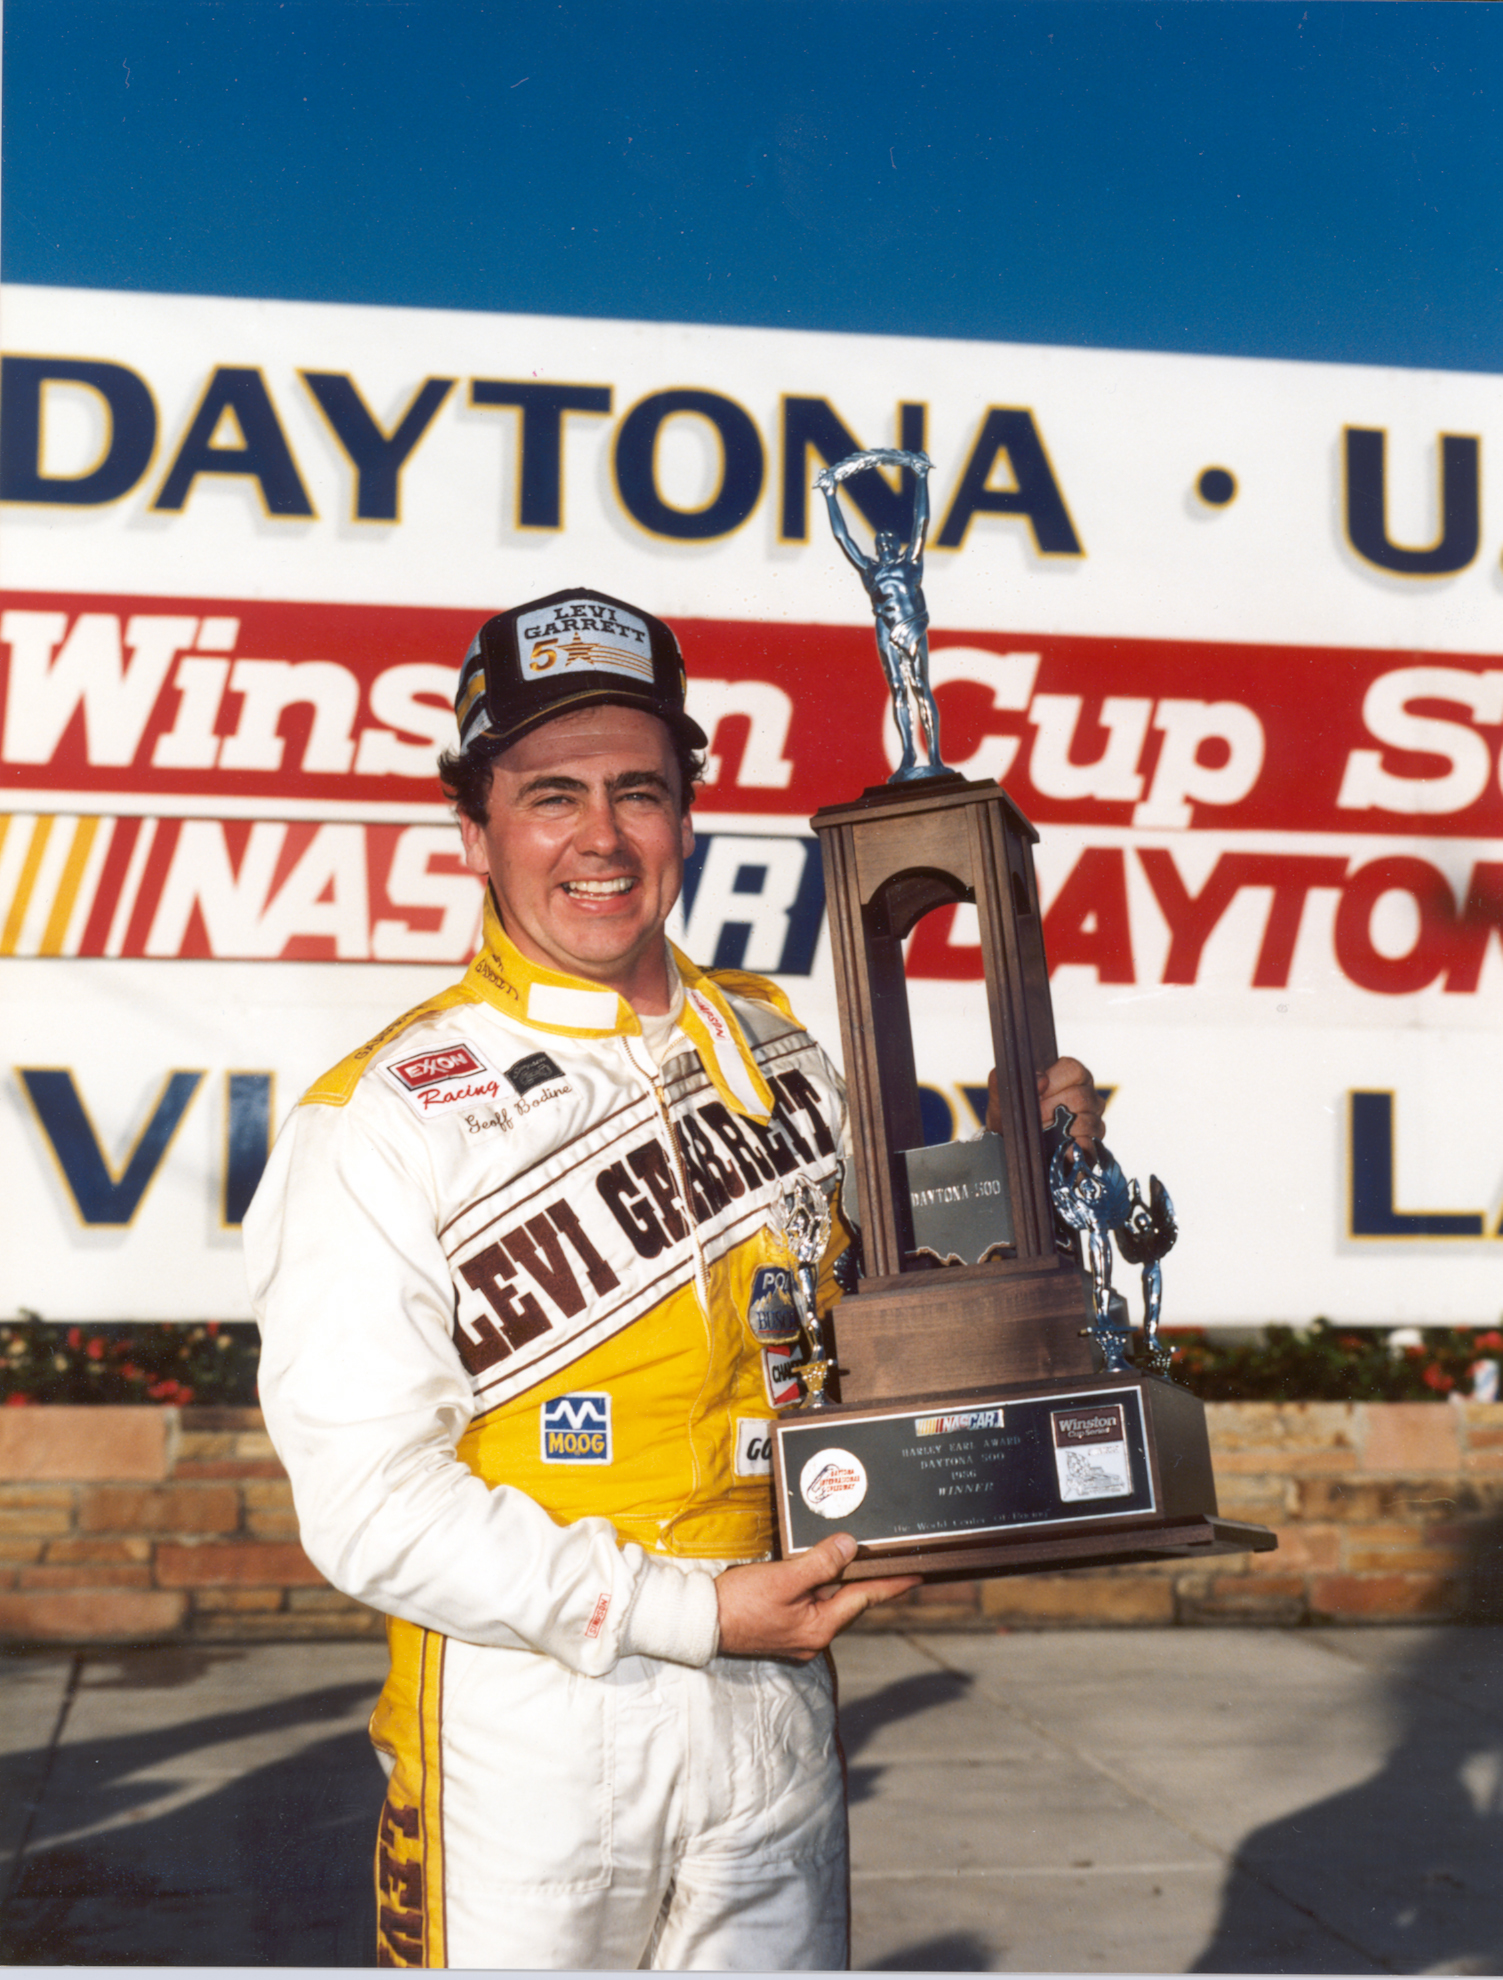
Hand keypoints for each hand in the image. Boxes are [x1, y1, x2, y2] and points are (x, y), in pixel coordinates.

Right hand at [715, 1534, 919, 1660]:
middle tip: (887, 1559)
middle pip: (848, 1602)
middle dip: (865, 1580)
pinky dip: (817, 1587)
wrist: (701, 1624)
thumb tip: (850, 1547)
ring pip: (828, 1602)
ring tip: (851, 1558)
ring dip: (838, 1581)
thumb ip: (819, 1563)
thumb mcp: (784, 1578)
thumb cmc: (740, 1604)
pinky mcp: (782, 1630)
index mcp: (820, 1628)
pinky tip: (814, 1572)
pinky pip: (810, 1605)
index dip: (892, 1584)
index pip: (865, 1599)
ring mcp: (797, 1636)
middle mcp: (813, 1638)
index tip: (917, 1575)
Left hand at [986, 1057, 1104, 1153]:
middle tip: (1035, 1120)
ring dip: (1059, 1131)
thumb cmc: (1009, 1117)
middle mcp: (1086, 1095)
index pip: (1074, 1070)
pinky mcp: (1093, 1145)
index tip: (1037, 1096)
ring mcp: (1093, 1120)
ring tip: (1042, 1134)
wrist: (1009, 1148)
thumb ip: (1012, 1079)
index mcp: (1069, 1076)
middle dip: (1051, 1111)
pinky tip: (1058, 1149)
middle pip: (1079, 1096)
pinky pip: (1089, 1145)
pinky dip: (1071, 1148)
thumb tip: (1042, 1079)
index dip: (1054, 1083)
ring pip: (1086, 1121)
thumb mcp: (1002, 1096)